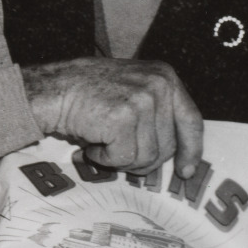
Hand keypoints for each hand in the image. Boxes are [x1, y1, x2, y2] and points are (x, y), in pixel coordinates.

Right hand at [22, 57, 203, 176]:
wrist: (55, 89)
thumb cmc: (90, 94)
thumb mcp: (135, 90)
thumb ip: (159, 113)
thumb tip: (179, 155)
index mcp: (166, 77)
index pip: (191, 120)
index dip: (191, 150)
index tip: (187, 170)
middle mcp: (159, 85)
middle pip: (167, 146)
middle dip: (143, 158)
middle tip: (117, 149)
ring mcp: (143, 100)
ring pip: (147, 157)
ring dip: (121, 158)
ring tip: (102, 139)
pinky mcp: (123, 118)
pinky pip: (124, 158)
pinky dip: (104, 158)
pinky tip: (93, 142)